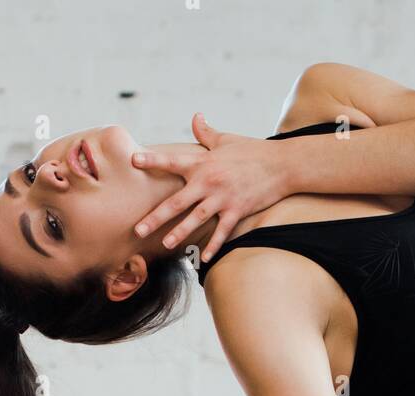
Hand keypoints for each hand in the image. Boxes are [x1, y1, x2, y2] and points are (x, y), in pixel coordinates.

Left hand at [130, 113, 291, 262]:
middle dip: (155, 217)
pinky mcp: (237, 210)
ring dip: (179, 233)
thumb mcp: (226, 139)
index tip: (134, 161)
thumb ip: (206, 132)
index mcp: (202, 162)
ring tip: (165, 245)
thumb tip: (195, 116)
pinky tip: (204, 259)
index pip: (172, 161)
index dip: (152, 161)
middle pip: (176, 202)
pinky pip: (222, 232)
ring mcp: (223, 198)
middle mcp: (208, 181)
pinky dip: (214, 246)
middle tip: (138, 229)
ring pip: (195, 219)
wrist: (281, 164)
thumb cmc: (252, 150)